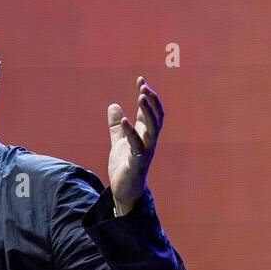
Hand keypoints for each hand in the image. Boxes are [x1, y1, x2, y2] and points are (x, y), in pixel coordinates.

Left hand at [107, 75, 162, 214]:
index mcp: (145, 135)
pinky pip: (137, 145)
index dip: (146, 96)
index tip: (140, 79)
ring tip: (141, 96)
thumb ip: (116, 126)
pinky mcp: (138, 162)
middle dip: (152, 101)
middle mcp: (149, 141)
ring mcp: (146, 151)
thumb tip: (114, 106)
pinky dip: (131, 132)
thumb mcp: (118, 141)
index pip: (149, 111)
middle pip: (156, 117)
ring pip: (153, 128)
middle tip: (144, 86)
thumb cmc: (124, 167)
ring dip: (148, 112)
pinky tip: (124, 120)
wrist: (124, 191)